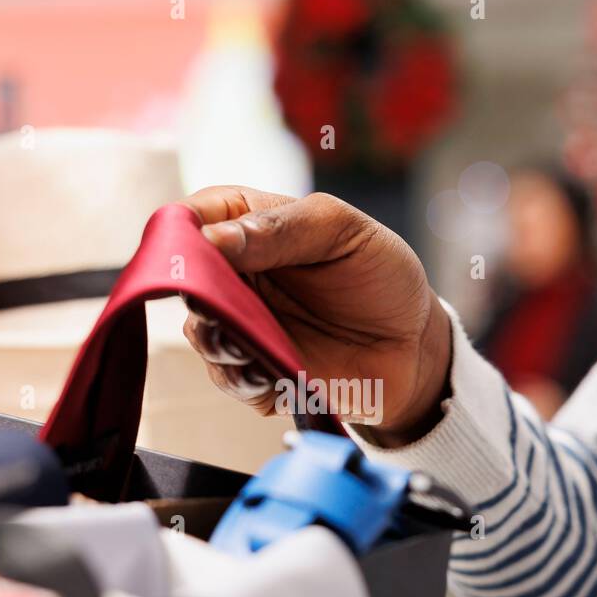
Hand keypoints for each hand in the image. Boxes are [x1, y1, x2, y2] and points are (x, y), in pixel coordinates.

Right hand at [181, 185, 450, 443]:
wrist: (415, 346)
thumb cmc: (381, 276)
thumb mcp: (343, 231)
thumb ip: (282, 227)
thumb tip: (214, 238)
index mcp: (251, 226)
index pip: (193, 218)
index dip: (181, 232)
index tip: (196, 249)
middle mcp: (238, 276)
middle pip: (185, 281)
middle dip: (196, 293)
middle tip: (218, 303)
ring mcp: (244, 326)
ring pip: (201, 333)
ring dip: (219, 339)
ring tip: (250, 342)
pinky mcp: (256, 373)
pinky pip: (230, 378)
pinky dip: (245, 377)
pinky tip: (273, 372)